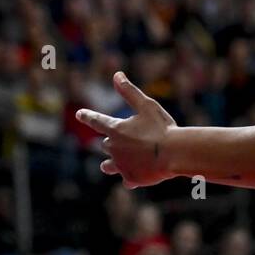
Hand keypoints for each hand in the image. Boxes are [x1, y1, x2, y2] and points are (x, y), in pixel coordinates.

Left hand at [76, 71, 176, 188]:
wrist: (174, 153)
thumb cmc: (161, 128)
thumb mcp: (147, 106)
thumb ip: (129, 92)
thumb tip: (116, 75)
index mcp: (116, 129)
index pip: (97, 121)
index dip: (88, 116)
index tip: (80, 113)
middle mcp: (114, 148)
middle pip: (106, 144)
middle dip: (112, 142)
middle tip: (125, 140)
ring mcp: (121, 165)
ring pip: (109, 165)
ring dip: (111, 163)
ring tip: (111, 164)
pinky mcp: (131, 178)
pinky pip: (126, 179)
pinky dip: (130, 177)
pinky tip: (134, 178)